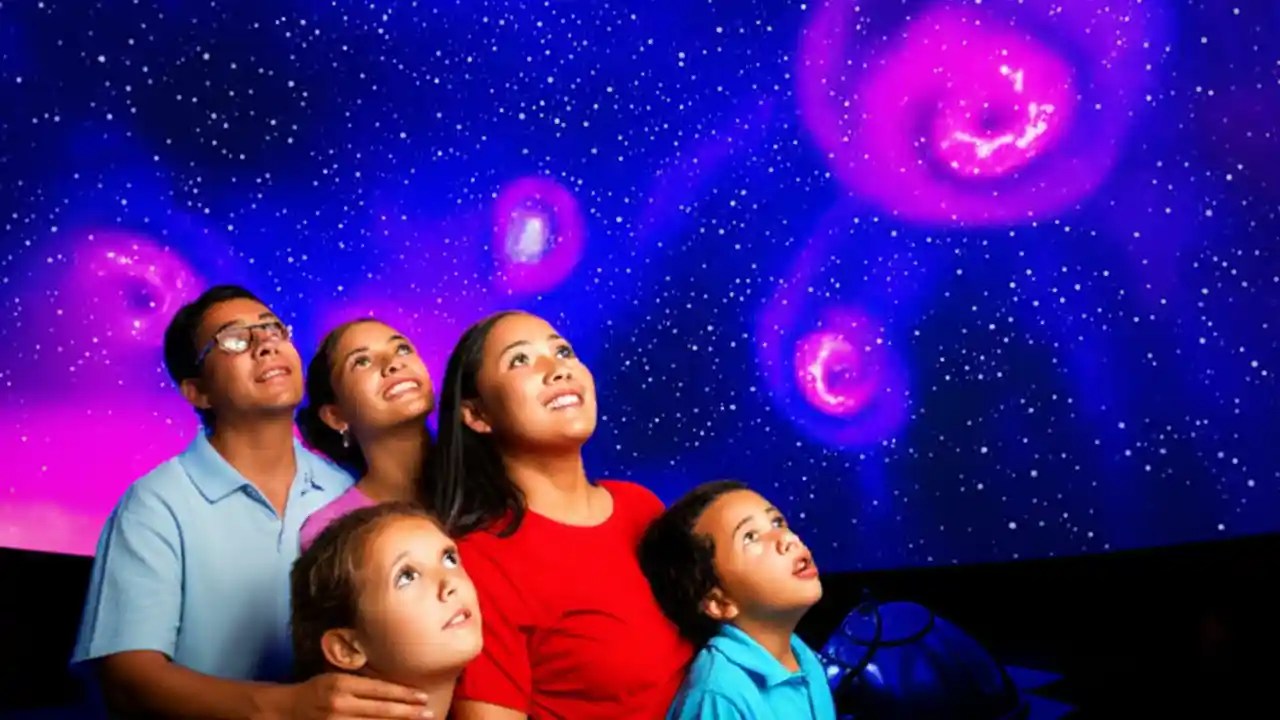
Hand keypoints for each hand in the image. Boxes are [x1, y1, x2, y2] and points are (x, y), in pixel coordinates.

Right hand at [284, 673, 433, 718]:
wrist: (286, 709)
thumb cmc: (316, 690)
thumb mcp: (336, 679)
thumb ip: (361, 685)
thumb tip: (395, 690)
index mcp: (341, 685)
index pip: (379, 690)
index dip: (403, 694)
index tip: (422, 697)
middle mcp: (339, 705)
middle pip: (380, 711)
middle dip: (407, 713)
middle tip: (428, 713)